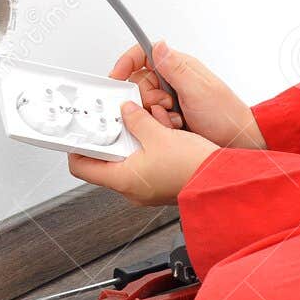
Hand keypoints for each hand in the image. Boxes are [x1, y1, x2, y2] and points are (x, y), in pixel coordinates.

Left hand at [67, 99, 217, 206]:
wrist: (222, 183)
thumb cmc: (193, 168)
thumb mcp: (160, 135)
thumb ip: (137, 120)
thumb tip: (126, 111)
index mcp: (123, 179)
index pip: (81, 166)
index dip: (77, 146)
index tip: (80, 129)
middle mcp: (131, 188)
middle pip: (104, 160)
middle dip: (109, 136)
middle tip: (111, 118)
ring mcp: (146, 188)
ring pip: (126, 158)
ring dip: (131, 139)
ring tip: (140, 121)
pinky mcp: (159, 183)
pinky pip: (143, 162)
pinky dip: (145, 146)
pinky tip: (156, 132)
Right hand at [108, 41, 264, 150]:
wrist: (238, 141)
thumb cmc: (225, 114)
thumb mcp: (198, 90)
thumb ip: (175, 68)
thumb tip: (158, 44)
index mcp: (178, 67)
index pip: (143, 54)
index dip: (126, 62)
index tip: (116, 76)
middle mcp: (173, 80)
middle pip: (138, 82)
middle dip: (147, 97)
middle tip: (164, 105)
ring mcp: (171, 98)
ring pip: (142, 102)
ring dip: (155, 113)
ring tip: (175, 118)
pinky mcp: (169, 116)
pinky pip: (150, 119)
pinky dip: (160, 124)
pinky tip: (176, 127)